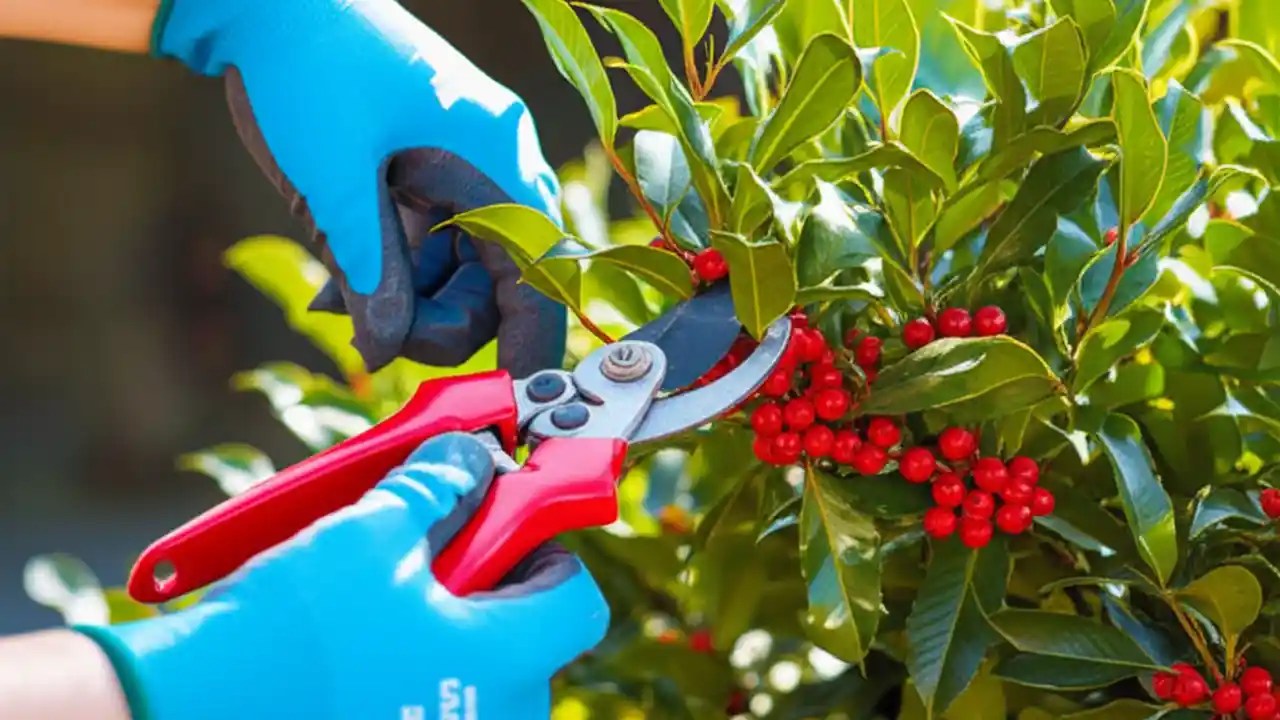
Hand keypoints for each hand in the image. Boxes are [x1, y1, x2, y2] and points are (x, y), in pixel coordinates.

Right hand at [76, 434, 608, 719]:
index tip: (509, 517)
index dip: (548, 545)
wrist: (190, 709)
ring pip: (480, 667)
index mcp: (507, 660)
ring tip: (385, 587)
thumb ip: (439, 485)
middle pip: (527, 632)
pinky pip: (438, 698)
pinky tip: (363, 637)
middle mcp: (497, 715)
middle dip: (490, 578)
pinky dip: (417, 660)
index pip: (575, 596)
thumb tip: (470, 453)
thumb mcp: (370, 533)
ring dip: (449, 619)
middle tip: (434, 540)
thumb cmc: (288, 628)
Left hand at [154, 0, 566, 375]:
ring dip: (407, 298)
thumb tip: (383, 356)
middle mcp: (497, 167)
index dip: (529, 346)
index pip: (541, 278)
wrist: (269, 0)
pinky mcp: (432, 171)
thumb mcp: (335, 184)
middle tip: (371, 330)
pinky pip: (430, 243)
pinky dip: (392, 269)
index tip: (507, 405)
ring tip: (337, 296)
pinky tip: (340, 275)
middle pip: (500, 284)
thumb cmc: (307, 71)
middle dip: (440, 320)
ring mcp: (466, 168)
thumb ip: (371, 275)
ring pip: (462, 270)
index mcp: (497, 163)